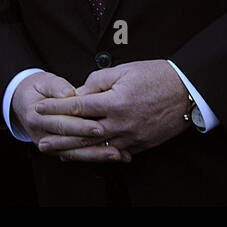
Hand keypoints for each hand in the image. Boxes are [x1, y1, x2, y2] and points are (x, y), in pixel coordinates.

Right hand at [11, 70, 117, 159]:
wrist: (23, 101)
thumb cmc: (36, 89)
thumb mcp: (44, 81)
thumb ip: (57, 86)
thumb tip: (69, 92)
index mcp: (36, 116)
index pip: (62, 123)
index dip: (81, 125)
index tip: (99, 125)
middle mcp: (41, 135)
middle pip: (69, 141)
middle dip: (92, 142)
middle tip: (113, 141)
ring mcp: (49, 145)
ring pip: (74, 153)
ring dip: (97, 155)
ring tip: (117, 153)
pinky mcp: (57, 150)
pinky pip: (77, 156)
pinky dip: (95, 157)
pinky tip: (112, 156)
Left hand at [35, 60, 189, 160]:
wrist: (187, 91)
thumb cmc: (156, 76)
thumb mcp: (125, 70)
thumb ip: (98, 81)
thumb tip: (80, 93)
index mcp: (115, 101)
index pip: (77, 106)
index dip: (56, 108)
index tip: (39, 108)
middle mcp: (121, 123)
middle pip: (83, 133)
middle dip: (59, 138)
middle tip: (41, 142)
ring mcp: (131, 137)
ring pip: (96, 148)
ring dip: (74, 151)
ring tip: (57, 153)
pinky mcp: (140, 145)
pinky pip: (114, 153)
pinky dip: (98, 155)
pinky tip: (85, 156)